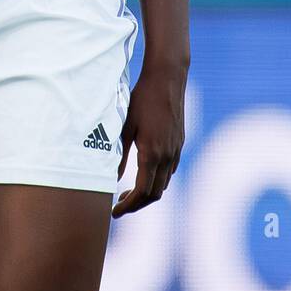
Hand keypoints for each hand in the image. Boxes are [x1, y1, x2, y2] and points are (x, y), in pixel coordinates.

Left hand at [112, 60, 186, 217]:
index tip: (114, 212)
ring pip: (164, 184)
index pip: (142, 193)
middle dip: (137, 204)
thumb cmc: (142, 99)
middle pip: (155, 194)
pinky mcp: (180, 143)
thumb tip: (110, 178)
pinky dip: (157, 179)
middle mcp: (167, 156)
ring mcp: (176, 150)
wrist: (167, 79)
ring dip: (147, 192)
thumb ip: (119, 155)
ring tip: (128, 190)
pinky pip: (170, 170)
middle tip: (118, 204)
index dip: (128, 206)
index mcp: (151, 154)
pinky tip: (144, 172)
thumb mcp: (125, 126)